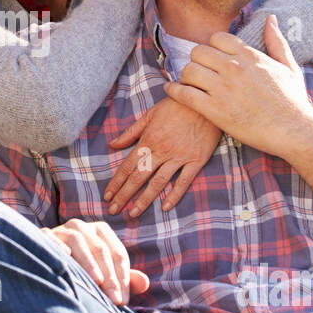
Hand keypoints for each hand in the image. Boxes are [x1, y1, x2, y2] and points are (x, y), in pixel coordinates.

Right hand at [40, 218, 149, 305]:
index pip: (117, 253)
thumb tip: (145, 283)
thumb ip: (126, 279)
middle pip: (101, 249)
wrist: (47, 265)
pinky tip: (65, 259)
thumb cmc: (83, 272)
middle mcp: (82, 226)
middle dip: (109, 275)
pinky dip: (58, 247)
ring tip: (96, 281)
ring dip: (88, 262)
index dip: (123, 277)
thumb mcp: (106, 276)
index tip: (123, 300)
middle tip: (113, 299)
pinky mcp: (44, 234)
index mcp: (100, 232)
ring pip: (78, 241)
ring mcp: (62, 229)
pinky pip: (51, 238)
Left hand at [104, 97, 221, 215]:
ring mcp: (179, 157)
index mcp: (149, 140)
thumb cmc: (176, 105)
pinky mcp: (196, 160)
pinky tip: (166, 207)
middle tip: (113, 210)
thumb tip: (112, 144)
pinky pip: (184, 181)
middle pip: (139, 177)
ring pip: (158, 182)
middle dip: (124, 195)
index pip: (128, 165)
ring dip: (144, 200)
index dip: (117, 182)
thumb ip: (131, 132)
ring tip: (133, 213)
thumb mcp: (150, 114)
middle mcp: (162, 151)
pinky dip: (175, 195)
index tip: (108, 195)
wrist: (204, 99)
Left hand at [164, 14, 311, 157]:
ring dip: (186, 77)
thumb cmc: (293, 101)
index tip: (212, 59)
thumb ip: (276, 41)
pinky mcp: (214, 109)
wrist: (293, 130)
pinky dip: (174, 91)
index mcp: (249, 55)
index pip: (216, 38)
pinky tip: (172, 91)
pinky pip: (183, 94)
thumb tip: (271, 18)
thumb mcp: (289, 66)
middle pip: (198, 52)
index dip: (211, 47)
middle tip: (199, 72)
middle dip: (196, 61)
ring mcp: (222, 88)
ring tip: (189, 83)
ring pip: (188, 70)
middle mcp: (234, 67)